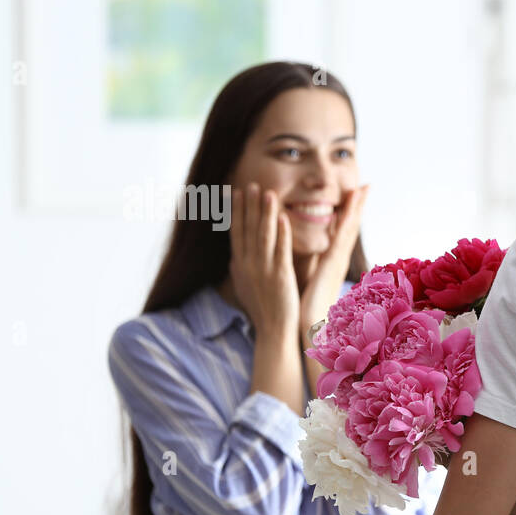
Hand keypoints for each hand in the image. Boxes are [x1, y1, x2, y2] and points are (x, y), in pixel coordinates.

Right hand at [228, 183, 299, 337]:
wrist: (272, 330)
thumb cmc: (262, 310)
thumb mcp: (244, 287)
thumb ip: (239, 270)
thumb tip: (232, 259)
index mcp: (240, 265)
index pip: (236, 232)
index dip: (236, 211)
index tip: (237, 192)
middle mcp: (248, 264)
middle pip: (248, 229)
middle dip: (249, 205)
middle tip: (252, 184)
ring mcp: (263, 270)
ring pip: (263, 235)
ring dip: (265, 213)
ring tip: (268, 193)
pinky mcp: (280, 276)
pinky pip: (280, 250)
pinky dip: (281, 233)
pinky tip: (283, 218)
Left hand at [300, 184, 367, 332]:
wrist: (311, 325)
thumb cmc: (310, 307)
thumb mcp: (312, 279)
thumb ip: (314, 265)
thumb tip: (315, 257)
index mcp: (333, 261)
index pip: (342, 232)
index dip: (350, 213)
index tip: (355, 195)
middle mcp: (339, 259)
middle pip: (351, 226)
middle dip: (358, 205)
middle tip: (366, 185)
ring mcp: (337, 261)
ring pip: (348, 229)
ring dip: (355, 209)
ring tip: (361, 189)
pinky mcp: (331, 266)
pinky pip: (339, 240)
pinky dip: (343, 223)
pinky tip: (345, 209)